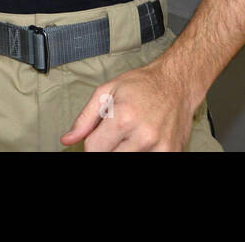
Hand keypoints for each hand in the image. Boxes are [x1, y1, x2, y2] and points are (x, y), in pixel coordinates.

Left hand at [60, 62, 196, 151]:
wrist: (177, 84)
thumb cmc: (142, 85)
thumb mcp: (107, 91)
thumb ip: (85, 119)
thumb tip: (67, 140)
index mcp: (124, 118)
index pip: (94, 149)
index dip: (92, 143)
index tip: (99, 135)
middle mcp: (143, 136)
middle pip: (110, 158)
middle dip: (108, 148)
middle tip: (115, 135)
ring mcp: (160, 147)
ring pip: (127, 161)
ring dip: (124, 151)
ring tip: (130, 135)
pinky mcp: (172, 153)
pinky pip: (147, 161)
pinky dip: (140, 152)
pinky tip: (142, 141)